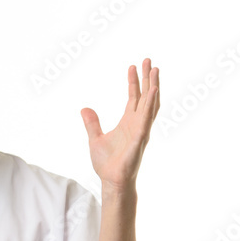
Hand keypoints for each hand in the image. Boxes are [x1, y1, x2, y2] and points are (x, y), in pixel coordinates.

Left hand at [81, 59, 159, 194]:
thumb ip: (92, 123)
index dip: (134, 82)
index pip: (133, 97)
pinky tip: (153, 91)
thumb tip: (85, 108)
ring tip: (155, 70)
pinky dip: (151, 104)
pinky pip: (147, 118)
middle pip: (145, 96)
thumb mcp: (95, 139)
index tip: (133, 66)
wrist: (111, 180)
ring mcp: (141, 129)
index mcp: (128, 122)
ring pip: (150, 104)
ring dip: (153, 86)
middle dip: (147, 78)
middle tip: (149, 60)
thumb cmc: (107, 163)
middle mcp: (137, 123)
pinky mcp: (140, 137)